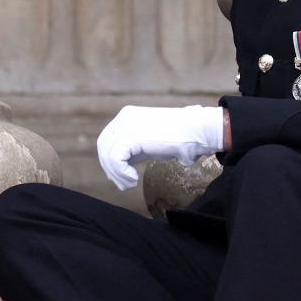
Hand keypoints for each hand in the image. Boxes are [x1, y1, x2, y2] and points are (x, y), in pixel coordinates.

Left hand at [96, 105, 224, 191]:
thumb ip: (134, 148)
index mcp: (127, 116)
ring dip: (117, 175)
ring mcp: (126, 126)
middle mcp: (123, 118)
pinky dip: (121, 174)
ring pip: (108, 156)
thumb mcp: (150, 141)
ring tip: (130, 184)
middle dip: (111, 169)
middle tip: (124, 183)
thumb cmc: (180, 137)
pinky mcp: (131, 137)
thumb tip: (119, 166)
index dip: (110, 160)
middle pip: (103, 147)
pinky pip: (115, 160)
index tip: (121, 176)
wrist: (197, 131)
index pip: (107, 140)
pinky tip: (133, 179)